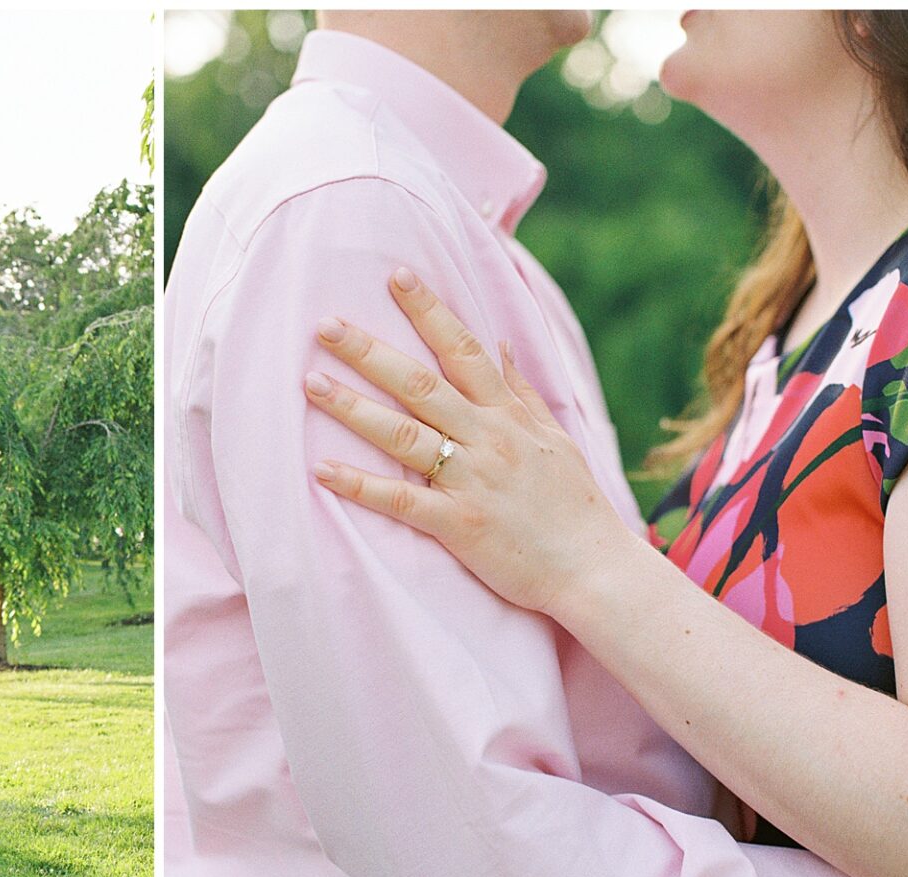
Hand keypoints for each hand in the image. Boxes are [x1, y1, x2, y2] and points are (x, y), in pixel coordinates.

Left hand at [303, 267, 639, 616]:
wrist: (596, 569)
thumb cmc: (573, 506)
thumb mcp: (555, 439)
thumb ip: (521, 392)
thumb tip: (501, 342)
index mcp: (508, 416)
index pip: (463, 350)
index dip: (429, 311)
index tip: (396, 276)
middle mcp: (488, 439)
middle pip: (421, 385)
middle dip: (371, 352)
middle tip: (326, 325)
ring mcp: (472, 481)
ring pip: (404, 435)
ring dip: (354, 409)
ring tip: (311, 384)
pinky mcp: (458, 525)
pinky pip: (401, 501)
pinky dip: (361, 485)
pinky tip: (322, 469)